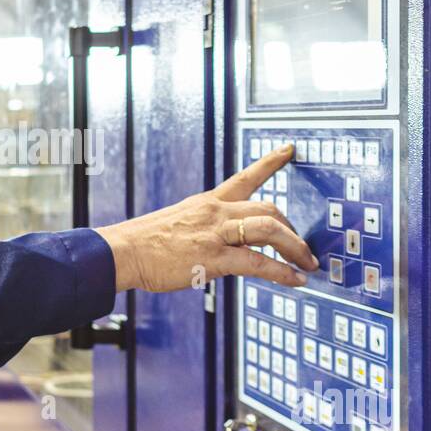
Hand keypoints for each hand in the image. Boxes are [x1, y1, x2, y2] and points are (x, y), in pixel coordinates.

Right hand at [96, 143, 318, 292]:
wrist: (123, 252)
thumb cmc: (145, 242)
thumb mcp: (179, 224)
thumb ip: (206, 229)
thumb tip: (224, 243)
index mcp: (207, 202)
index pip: (245, 177)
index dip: (270, 163)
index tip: (289, 150)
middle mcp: (216, 212)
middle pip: (268, 208)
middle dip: (292, 228)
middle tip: (303, 247)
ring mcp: (216, 234)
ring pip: (269, 229)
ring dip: (295, 247)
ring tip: (307, 263)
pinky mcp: (214, 258)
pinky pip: (258, 262)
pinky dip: (282, 272)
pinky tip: (295, 280)